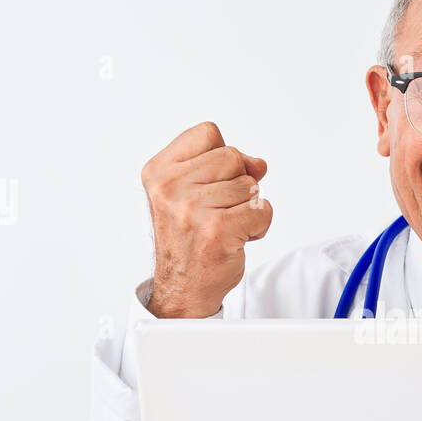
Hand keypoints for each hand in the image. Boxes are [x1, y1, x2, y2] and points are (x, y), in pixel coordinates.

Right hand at [140, 121, 271, 317]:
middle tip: (220, 210)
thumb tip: (259, 164)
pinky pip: (262, 210)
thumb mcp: (191, 191)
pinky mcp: (218, 230)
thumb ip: (222, 167)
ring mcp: (193, 209)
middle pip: (232, 156)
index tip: (212, 183)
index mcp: (159, 172)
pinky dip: (259, 226)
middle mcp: (170, 187)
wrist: (182, 287)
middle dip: (237, 184)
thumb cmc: (189, 239)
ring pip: (250, 186)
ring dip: (247, 208)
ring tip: (226, 227)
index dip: (222, 157)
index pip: (209, 133)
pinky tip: (238, 238)